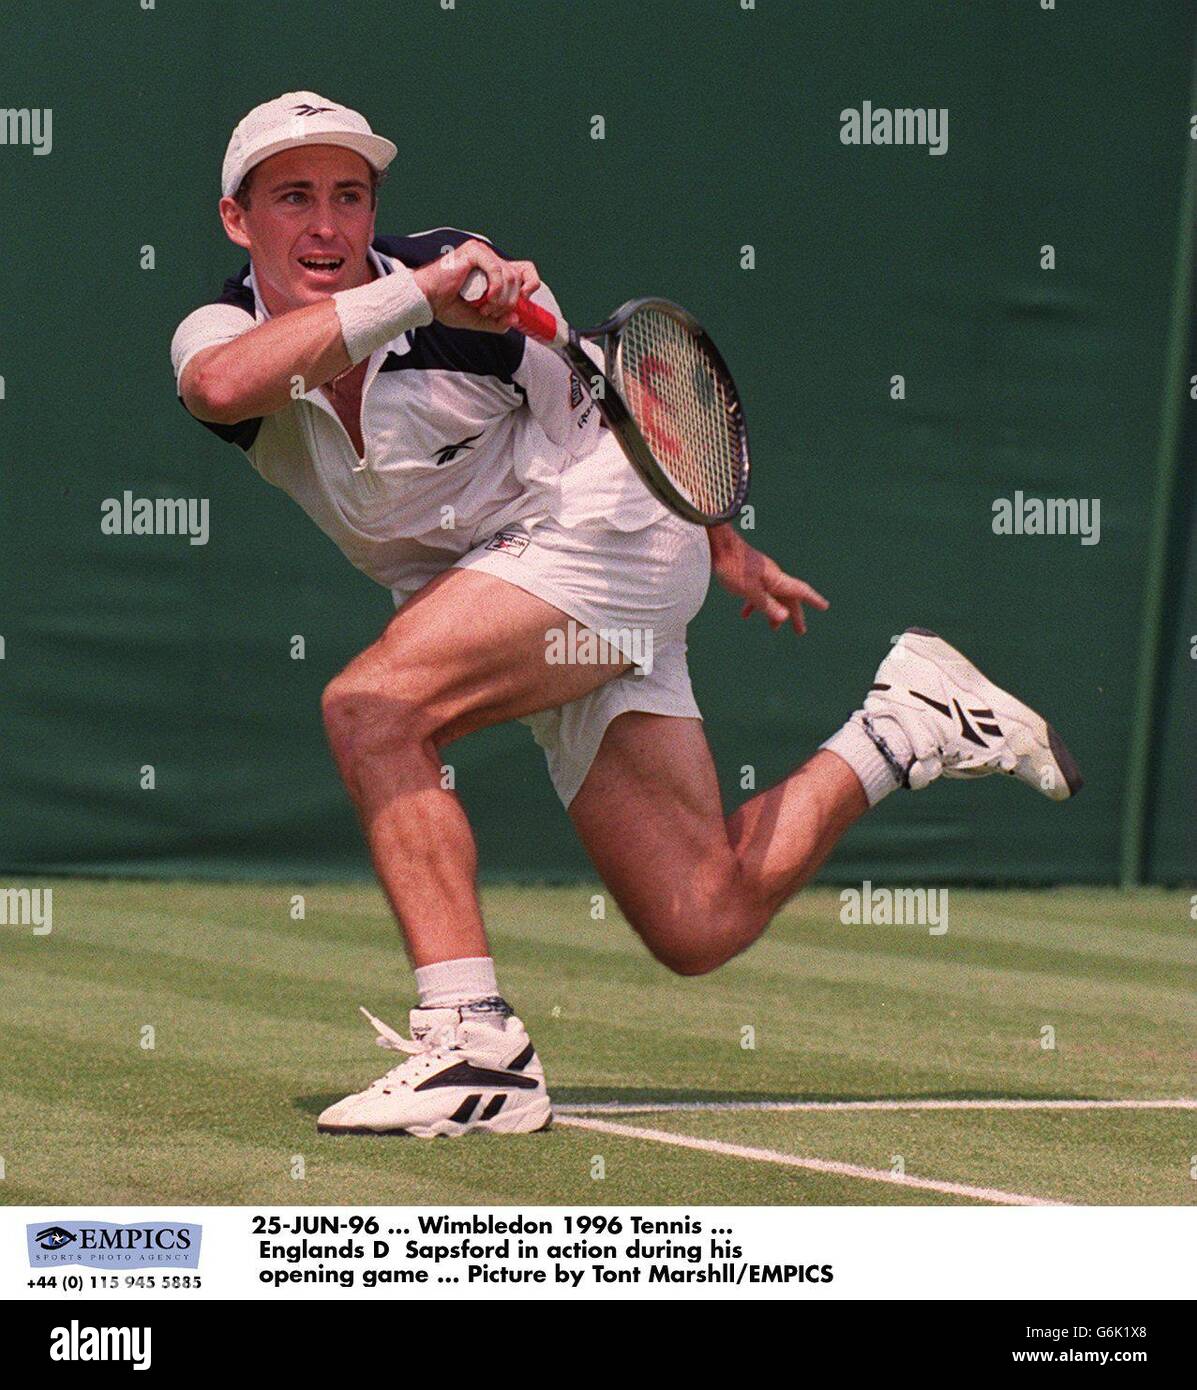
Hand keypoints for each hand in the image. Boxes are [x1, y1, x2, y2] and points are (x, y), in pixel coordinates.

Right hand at [413, 239, 539, 333]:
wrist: (426, 301)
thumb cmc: (446, 306)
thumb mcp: (477, 319)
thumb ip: (496, 321)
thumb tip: (515, 320)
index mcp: (492, 270)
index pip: (524, 269)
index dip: (530, 283)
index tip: (524, 300)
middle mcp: (489, 258)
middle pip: (518, 277)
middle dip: (510, 301)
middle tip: (492, 313)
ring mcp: (482, 253)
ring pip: (509, 275)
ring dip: (501, 299)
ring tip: (484, 310)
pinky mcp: (473, 252)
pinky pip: (496, 270)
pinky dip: (496, 289)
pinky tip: (486, 300)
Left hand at [709, 525, 828, 634]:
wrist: (718, 543)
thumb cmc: (733, 565)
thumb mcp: (750, 590)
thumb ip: (766, 604)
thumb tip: (785, 618)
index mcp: (777, 580)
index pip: (800, 591)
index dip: (813, 600)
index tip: (825, 606)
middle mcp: (773, 577)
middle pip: (788, 598)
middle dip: (795, 615)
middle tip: (800, 632)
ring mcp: (761, 575)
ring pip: (772, 596)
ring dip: (774, 612)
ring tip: (773, 628)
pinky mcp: (749, 574)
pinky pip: (757, 592)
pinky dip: (755, 605)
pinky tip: (745, 614)